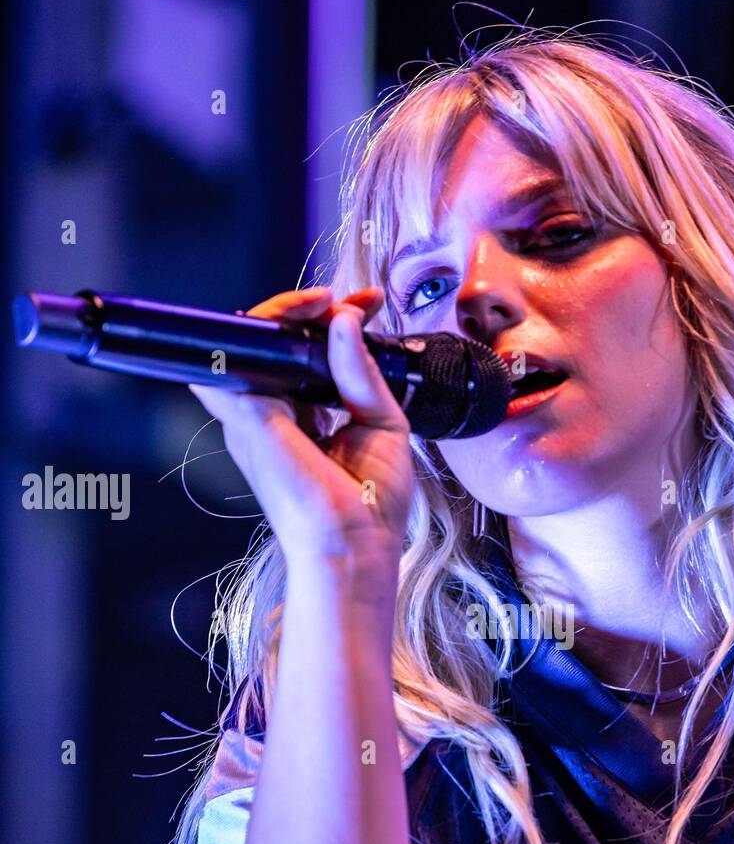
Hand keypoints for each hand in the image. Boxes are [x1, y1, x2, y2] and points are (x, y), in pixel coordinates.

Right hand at [188, 286, 414, 577]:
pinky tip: (304, 313)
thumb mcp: (381, 423)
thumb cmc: (371, 502)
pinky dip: (271, 325)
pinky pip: (241, 353)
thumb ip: (361, 372)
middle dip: (311, 309)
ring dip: (289, 310)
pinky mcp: (247, 416)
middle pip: (277, 345)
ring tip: (327, 301)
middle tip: (355, 300)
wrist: (356, 542)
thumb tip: (346, 321)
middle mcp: (274, 414)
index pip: (305, 358)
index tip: (370, 304)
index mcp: (303, 419)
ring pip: (254, 341)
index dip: (332, 323)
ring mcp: (255, 414)